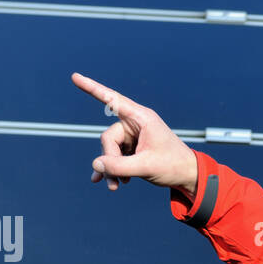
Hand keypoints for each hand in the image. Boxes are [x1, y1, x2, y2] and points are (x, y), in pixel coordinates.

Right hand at [70, 72, 198, 193]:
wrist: (188, 176)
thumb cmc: (173, 166)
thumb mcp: (146, 167)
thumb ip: (119, 167)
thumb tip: (95, 165)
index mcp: (142, 118)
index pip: (112, 100)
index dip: (92, 88)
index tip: (74, 77)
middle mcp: (136, 123)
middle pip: (109, 138)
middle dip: (110, 160)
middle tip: (115, 181)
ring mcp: (134, 136)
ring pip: (111, 150)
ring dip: (111, 169)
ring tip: (115, 187)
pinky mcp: (133, 148)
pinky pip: (116, 156)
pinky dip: (113, 170)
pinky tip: (111, 184)